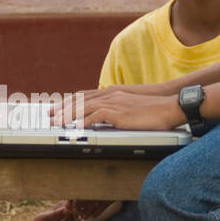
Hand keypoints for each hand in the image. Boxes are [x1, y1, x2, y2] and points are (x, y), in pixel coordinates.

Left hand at [53, 88, 183, 130]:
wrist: (170, 107)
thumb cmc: (154, 109)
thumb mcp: (131, 107)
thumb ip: (117, 109)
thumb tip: (107, 118)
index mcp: (112, 92)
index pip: (85, 95)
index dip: (69, 101)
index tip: (58, 107)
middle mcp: (110, 94)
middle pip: (80, 99)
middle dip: (62, 107)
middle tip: (49, 115)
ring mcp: (114, 102)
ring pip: (84, 107)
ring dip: (68, 115)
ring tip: (56, 123)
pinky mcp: (119, 113)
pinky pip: (96, 116)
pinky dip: (84, 122)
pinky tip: (76, 128)